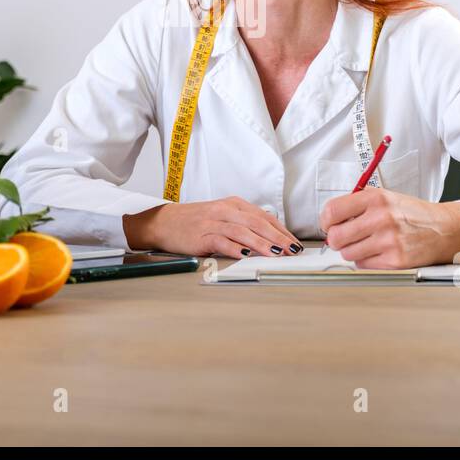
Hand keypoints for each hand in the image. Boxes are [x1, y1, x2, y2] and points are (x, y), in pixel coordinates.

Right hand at [124, 197, 304, 257]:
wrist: (164, 222)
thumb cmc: (195, 222)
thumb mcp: (223, 216)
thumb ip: (244, 223)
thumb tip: (270, 237)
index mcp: (234, 204)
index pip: (264, 217)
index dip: (282, 230)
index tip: (295, 243)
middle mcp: (225, 210)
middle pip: (257, 223)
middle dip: (277, 237)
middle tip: (292, 250)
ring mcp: (213, 222)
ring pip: (243, 232)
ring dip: (262, 243)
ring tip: (276, 254)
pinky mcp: (202, 235)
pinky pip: (222, 241)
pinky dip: (236, 248)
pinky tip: (247, 255)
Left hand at [319, 189, 459, 268]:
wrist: (444, 230)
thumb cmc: (413, 214)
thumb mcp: (386, 197)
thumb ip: (358, 203)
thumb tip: (330, 218)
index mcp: (376, 199)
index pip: (332, 211)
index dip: (325, 221)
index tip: (328, 224)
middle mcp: (381, 218)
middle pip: (335, 237)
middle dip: (336, 239)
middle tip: (344, 237)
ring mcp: (388, 241)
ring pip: (347, 253)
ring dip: (352, 251)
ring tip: (367, 243)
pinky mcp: (394, 261)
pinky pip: (363, 265)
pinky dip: (366, 261)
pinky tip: (378, 252)